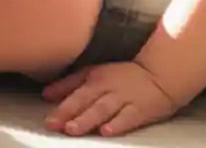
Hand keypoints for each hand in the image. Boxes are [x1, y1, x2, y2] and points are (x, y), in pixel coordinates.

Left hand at [42, 62, 179, 136]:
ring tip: (73, 129)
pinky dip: (117, 125)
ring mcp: (124, 98)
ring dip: (87, 119)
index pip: (73, 92)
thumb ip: (69, 83)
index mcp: (94, 77)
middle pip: (85, 100)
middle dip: (68, 113)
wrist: (160, 74)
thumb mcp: (93, 73)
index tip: (47, 118)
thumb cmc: (123, 75)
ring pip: (102, 110)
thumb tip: (45, 94)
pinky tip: (106, 131)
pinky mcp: (140, 110)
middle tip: (54, 124)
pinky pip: (127, 118)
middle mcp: (107, 87)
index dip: (59, 105)